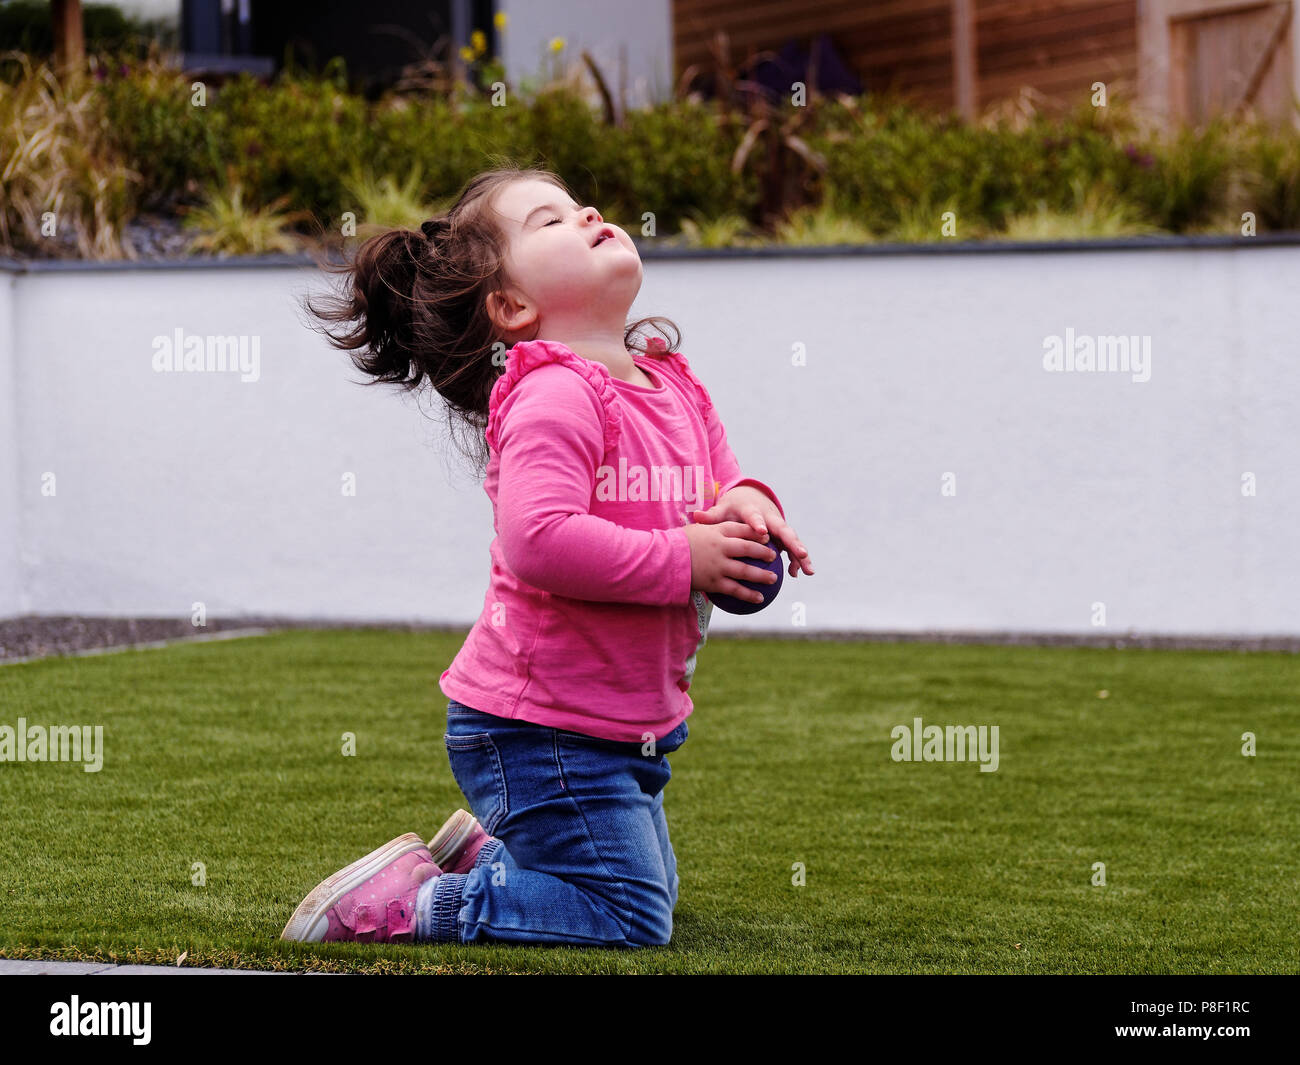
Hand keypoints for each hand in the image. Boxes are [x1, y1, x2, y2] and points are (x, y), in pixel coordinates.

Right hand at [682, 521, 780, 605]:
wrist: (663, 559)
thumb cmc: (679, 543)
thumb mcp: (697, 529)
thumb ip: (712, 526)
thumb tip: (720, 523)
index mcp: (717, 531)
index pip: (742, 529)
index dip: (757, 532)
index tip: (767, 536)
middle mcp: (720, 547)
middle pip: (748, 549)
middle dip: (764, 553)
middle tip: (774, 556)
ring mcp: (718, 566)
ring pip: (746, 571)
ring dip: (762, 575)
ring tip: (773, 579)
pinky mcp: (714, 582)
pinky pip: (736, 589)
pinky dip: (749, 594)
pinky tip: (760, 598)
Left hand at [690, 485, 813, 578]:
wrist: (751, 497)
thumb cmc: (734, 507)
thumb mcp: (723, 509)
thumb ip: (712, 515)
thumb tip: (695, 515)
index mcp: (754, 511)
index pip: (756, 517)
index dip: (758, 524)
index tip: (761, 533)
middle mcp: (770, 518)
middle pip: (783, 530)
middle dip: (792, 542)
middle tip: (799, 553)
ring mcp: (779, 527)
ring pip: (792, 541)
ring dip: (801, 555)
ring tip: (807, 571)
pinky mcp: (783, 536)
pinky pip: (791, 548)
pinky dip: (795, 560)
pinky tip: (795, 575)